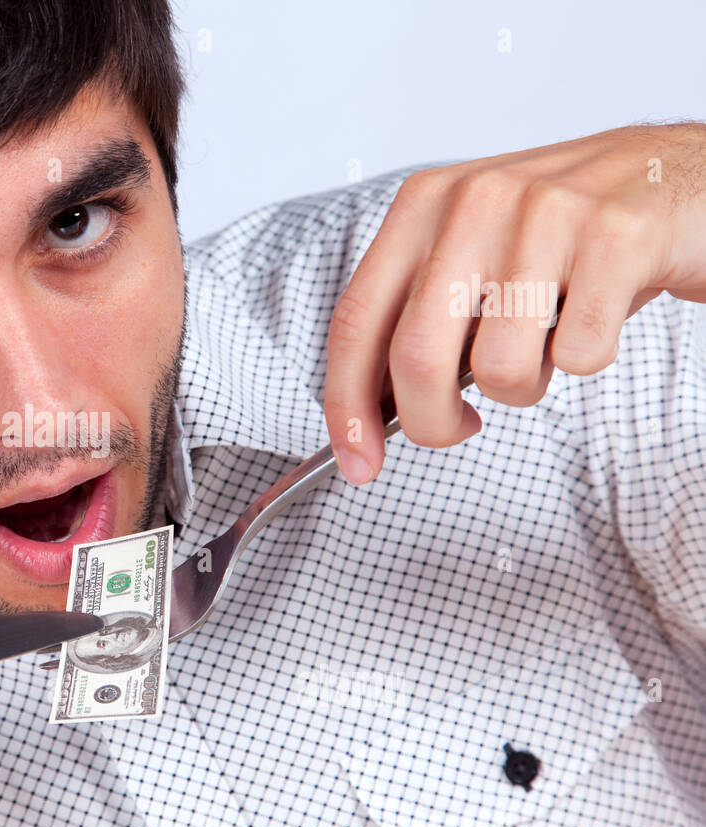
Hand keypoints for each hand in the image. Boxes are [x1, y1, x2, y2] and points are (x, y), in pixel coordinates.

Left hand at [324, 123, 705, 484]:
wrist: (681, 174)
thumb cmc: (568, 234)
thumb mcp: (476, 254)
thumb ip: (420, 314)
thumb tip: (371, 408)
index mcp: (422, 206)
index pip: (356, 322)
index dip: (345, 405)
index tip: (355, 460)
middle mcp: (473, 201)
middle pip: (416, 359)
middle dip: (432, 423)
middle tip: (459, 427)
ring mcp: (544, 213)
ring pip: (497, 369)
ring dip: (524, 387)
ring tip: (546, 345)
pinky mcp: (614, 235)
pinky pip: (576, 355)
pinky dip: (587, 359)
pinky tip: (599, 314)